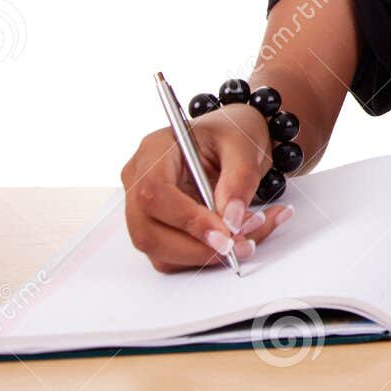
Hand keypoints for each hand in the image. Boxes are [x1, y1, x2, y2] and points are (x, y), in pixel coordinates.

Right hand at [120, 102, 294, 272]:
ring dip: (207, 256)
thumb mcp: (244, 144)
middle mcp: (139, 180)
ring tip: (250, 238)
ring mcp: (144, 208)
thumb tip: (232, 220)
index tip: (224, 234)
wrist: (234, 141)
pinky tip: (242, 239)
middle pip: (148, 232)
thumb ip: (239, 178)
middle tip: (243, 245)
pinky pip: (176, 256)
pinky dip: (210, 256)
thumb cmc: (232, 133)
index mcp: (154, 149)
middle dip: (198, 248)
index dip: (186, 219)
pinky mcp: (159, 228)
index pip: (153, 193)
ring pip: (160, 252)